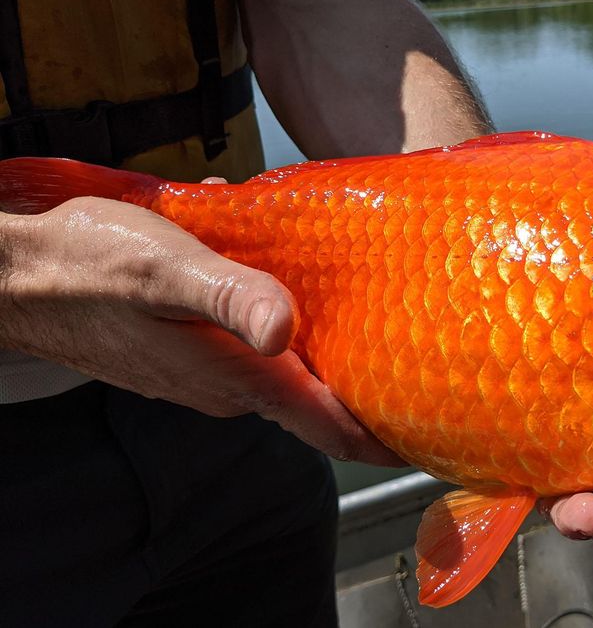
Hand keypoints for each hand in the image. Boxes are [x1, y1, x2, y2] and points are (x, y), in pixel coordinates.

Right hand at [0, 197, 400, 465]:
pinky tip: (306, 302)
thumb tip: (287, 329)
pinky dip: (294, 341)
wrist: (20, 275)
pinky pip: (261, 358)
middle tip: (430, 373)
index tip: (436, 442)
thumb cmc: (86, 265)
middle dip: (373, 396)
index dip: (385, 440)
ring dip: (335, 364)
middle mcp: (230, 389)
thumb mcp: (163, 266)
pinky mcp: (195, 358)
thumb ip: (228, 297)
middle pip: (320, 405)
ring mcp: (210, 378)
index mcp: (237, 376)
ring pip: (291, 380)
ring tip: (388, 337)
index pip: (329, 427)